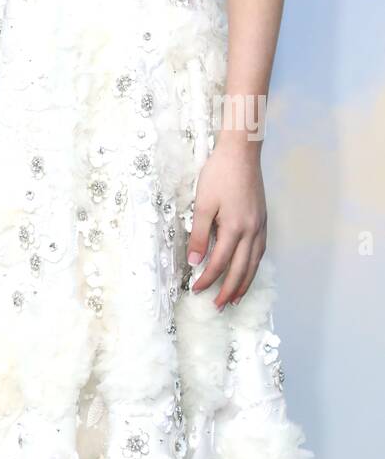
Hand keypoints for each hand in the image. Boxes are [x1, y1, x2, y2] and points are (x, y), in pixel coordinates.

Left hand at [185, 144, 267, 308]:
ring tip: (234, 299)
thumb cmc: (220, 173)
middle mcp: (251, 231)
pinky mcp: (263, 220)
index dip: (207, 279)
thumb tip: (194, 261)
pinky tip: (248, 271)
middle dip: (228, 290)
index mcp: (234, 228)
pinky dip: (254, 267)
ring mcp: (260, 226)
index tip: (196, 290)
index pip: (219, 263)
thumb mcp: (203, 203)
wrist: (241, 153)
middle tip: (217, 306)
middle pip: (240, 270)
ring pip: (253, 264)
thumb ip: (199, 234)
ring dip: (244, 284)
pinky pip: (260, 252)